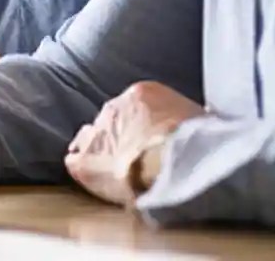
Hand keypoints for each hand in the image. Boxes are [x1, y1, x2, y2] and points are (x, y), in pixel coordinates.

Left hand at [64, 81, 204, 205]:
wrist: (179, 162)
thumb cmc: (197, 143)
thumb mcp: (199, 119)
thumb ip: (185, 119)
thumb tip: (192, 125)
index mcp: (142, 94)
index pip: (133, 106)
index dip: (140, 125)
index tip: (149, 138)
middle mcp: (113, 108)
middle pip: (110, 122)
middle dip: (119, 137)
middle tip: (133, 156)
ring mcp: (96, 133)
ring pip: (88, 139)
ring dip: (99, 152)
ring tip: (112, 170)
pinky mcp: (85, 162)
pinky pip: (75, 162)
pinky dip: (85, 171)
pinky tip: (95, 180)